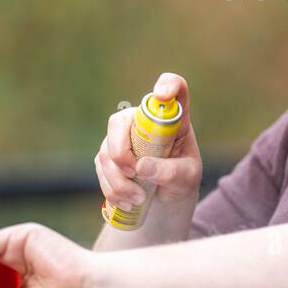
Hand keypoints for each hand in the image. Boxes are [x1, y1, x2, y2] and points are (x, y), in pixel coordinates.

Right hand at [95, 71, 202, 211]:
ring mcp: (123, 136)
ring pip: (107, 151)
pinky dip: (112, 188)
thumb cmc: (182, 178)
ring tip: (138, 198)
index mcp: (173, 118)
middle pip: (120, 122)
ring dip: (119, 180)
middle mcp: (144, 121)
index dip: (168, 85)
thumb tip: (141, 166)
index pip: (173, 86)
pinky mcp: (108, 154)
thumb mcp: (187, 177)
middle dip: (121, 152)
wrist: (166, 196)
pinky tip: (126, 202)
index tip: (164, 95)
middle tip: (134, 173)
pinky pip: (101, 168)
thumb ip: (170, 172)